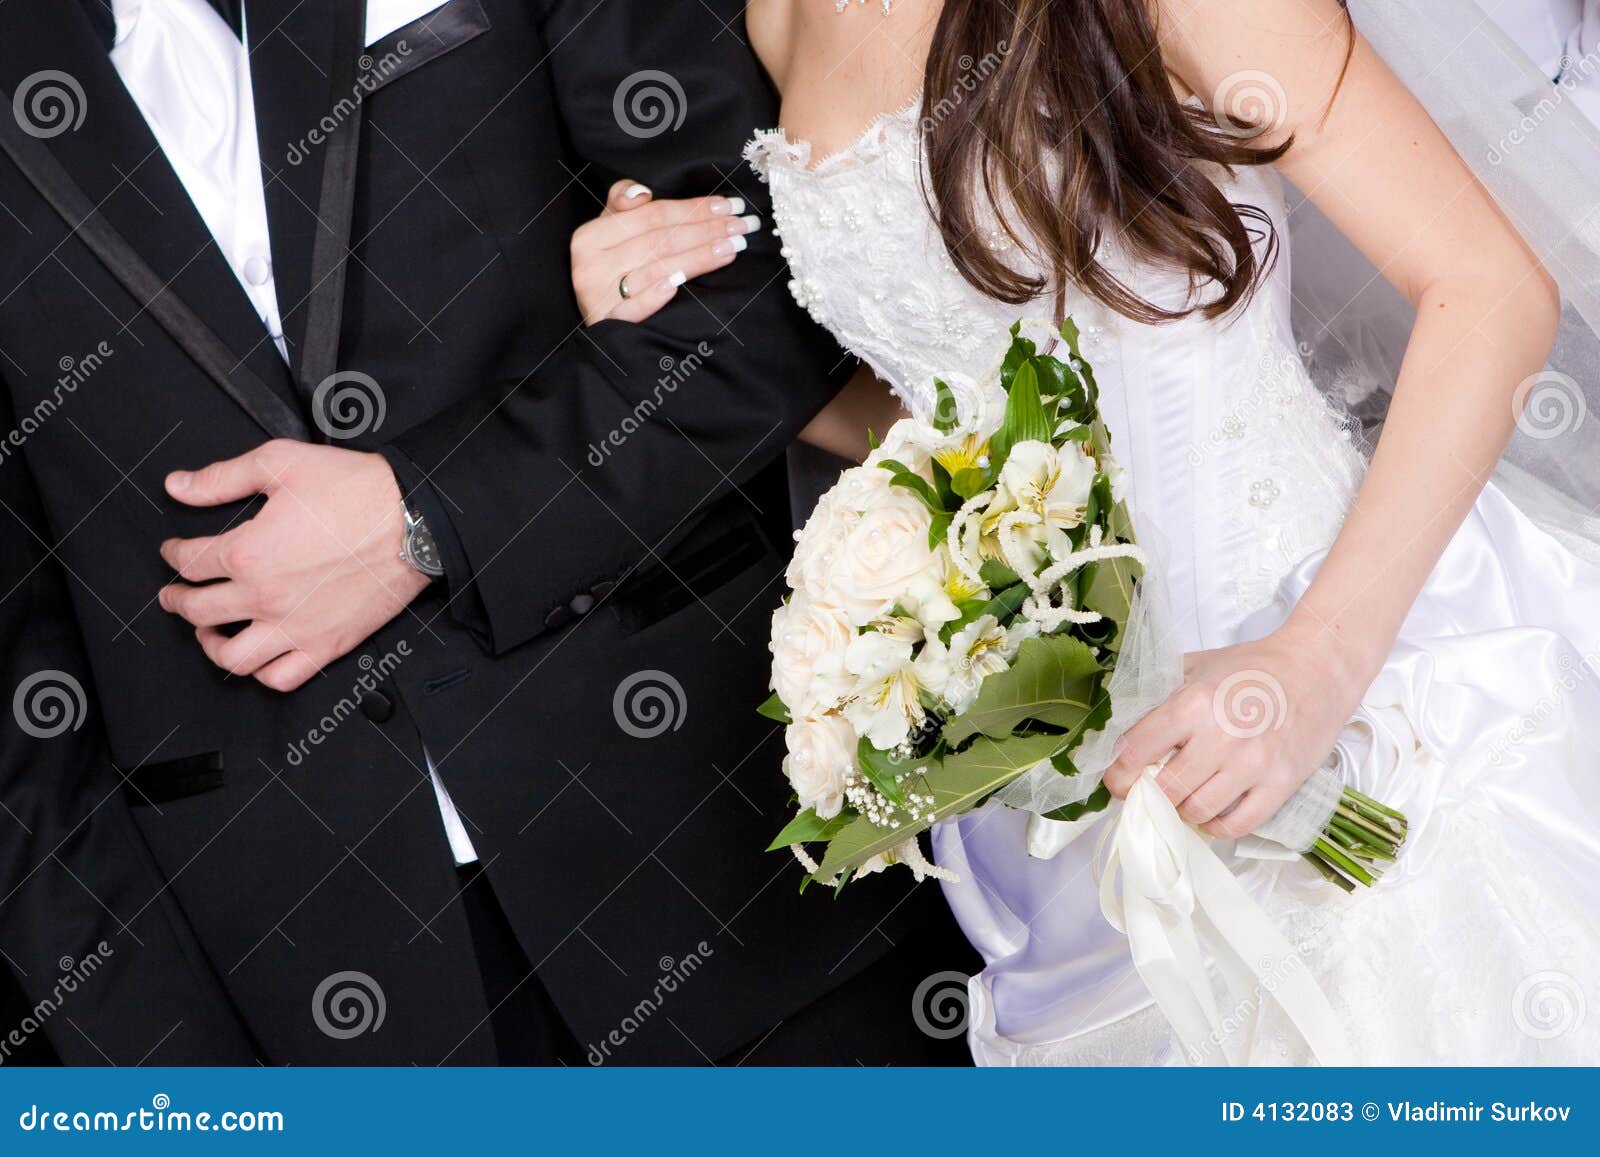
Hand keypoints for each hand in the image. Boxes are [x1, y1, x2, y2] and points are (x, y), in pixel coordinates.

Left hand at [157, 439, 430, 691]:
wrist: (414, 520)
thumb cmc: (355, 489)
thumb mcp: (280, 463)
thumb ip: (222, 478)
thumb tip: (178, 486)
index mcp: (247, 553)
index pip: (188, 562)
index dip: (173, 554)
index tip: (174, 550)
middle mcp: (264, 597)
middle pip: (197, 611)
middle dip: (176, 601)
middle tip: (174, 595)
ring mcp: (296, 627)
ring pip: (231, 657)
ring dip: (210, 644)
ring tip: (210, 630)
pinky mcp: (326, 645)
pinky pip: (280, 678)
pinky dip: (261, 672)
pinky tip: (259, 653)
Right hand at [569, 179, 759, 323]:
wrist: (597, 328)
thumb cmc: (609, 273)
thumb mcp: (608, 234)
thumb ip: (621, 205)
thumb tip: (642, 193)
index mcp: (590, 237)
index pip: (650, 216)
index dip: (691, 208)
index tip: (726, 206)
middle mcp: (591, 265)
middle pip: (659, 241)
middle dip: (705, 230)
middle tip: (742, 226)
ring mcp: (598, 296)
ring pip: (656, 269)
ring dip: (699, 257)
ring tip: (733, 247)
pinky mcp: (608, 325)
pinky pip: (633, 309)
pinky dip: (655, 296)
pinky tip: (678, 286)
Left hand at [1100, 617, 1369, 837]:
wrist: (1318, 668)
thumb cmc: (1254, 666)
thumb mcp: (1198, 667)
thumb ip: (1161, 696)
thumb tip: (1125, 733)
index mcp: (1193, 703)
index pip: (1137, 752)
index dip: (1118, 774)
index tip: (1116, 781)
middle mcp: (1220, 737)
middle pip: (1164, 789)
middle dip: (1149, 795)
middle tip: (1149, 792)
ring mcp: (1253, 765)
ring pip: (1197, 812)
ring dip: (1182, 811)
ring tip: (1183, 799)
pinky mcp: (1280, 784)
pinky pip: (1237, 825)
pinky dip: (1216, 827)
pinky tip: (1211, 814)